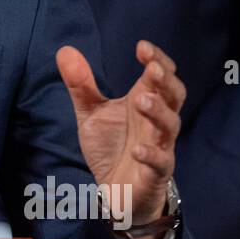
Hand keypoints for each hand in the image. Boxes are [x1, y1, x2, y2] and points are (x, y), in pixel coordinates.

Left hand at [57, 41, 185, 238]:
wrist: (115, 191)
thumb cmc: (111, 147)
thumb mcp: (91, 113)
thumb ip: (80, 85)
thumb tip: (64, 50)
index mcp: (145, 101)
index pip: (161, 75)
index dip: (157, 60)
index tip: (141, 47)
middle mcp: (156, 121)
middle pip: (175, 96)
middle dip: (166, 81)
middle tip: (152, 69)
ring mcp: (160, 146)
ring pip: (171, 126)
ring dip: (158, 112)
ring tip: (141, 99)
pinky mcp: (155, 173)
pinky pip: (161, 162)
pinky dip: (152, 155)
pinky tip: (138, 150)